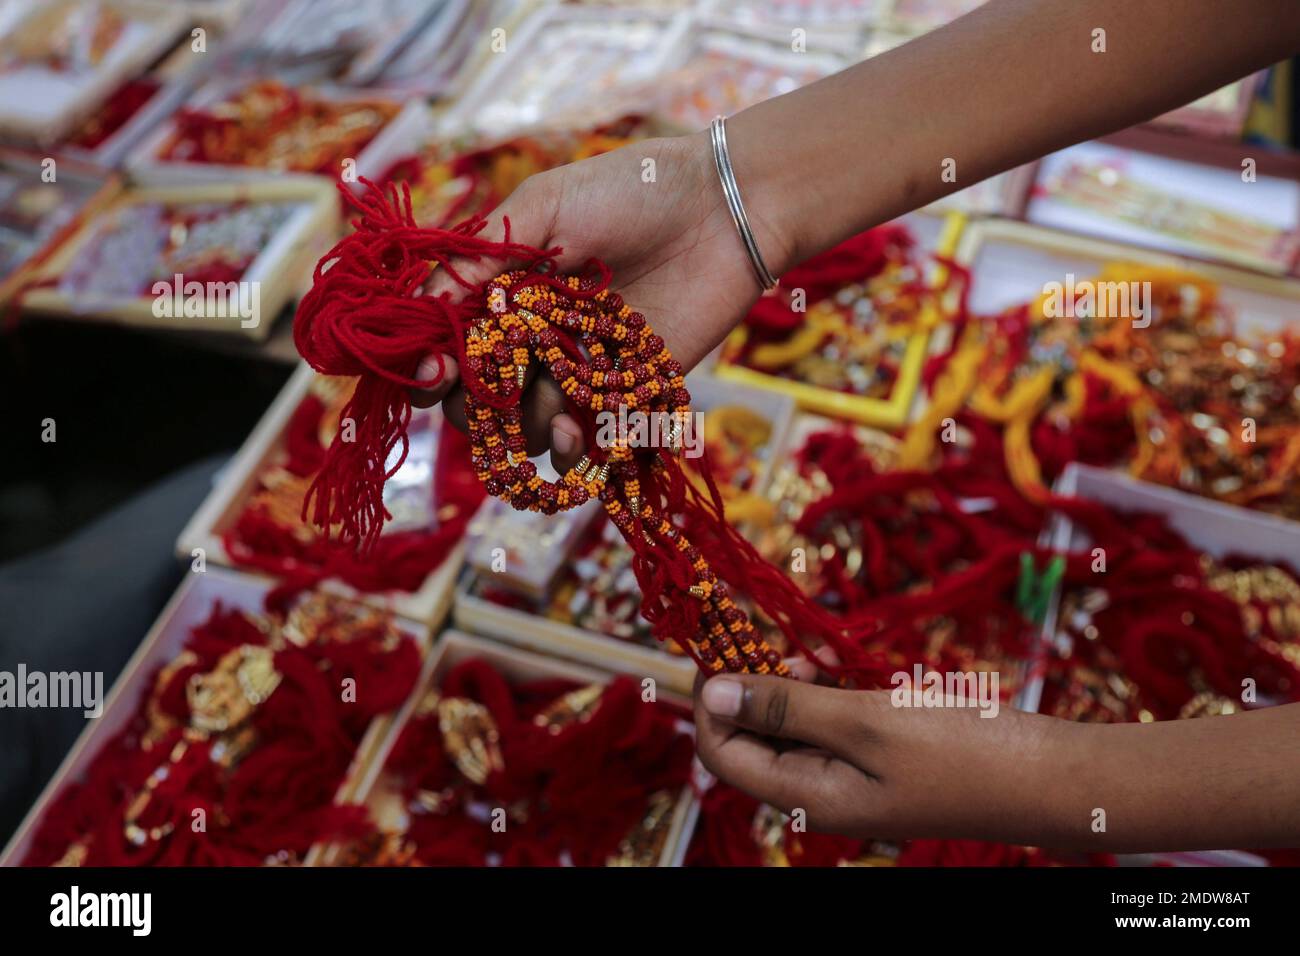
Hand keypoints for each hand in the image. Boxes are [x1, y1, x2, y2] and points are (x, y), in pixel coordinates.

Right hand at [410, 130, 794, 473]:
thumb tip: (422, 307)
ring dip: (520, 427)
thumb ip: (480, 257)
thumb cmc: (629, 191)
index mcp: (502, 293)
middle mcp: (532, 339)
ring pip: (521, 429)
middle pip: (475, 399)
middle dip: (470, 404)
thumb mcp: (543, 207)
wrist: (720, 209)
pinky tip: (571, 430)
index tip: (436, 366)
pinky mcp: (623, 396)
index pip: (446, 345)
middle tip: (484, 386)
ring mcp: (575, 371)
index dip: (431, 364)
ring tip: (547, 405)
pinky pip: (580, 444)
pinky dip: (566, 450)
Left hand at [693, 666, 1081, 846]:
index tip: (724, 648)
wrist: (1051, 777)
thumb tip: (714, 693)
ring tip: (826, 651)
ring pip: (793, 724)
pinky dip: (831, 688)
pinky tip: (846, 660)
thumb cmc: (962, 750)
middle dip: (758, 684)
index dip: (712, 702)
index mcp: (807, 797)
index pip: (722, 753)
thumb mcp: (865, 721)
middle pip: (754, 736)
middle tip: (785, 644)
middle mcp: (820, 793)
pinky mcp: (879, 759)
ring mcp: (850, 778)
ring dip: (797, 681)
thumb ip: (786, 706)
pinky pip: (832, 722)